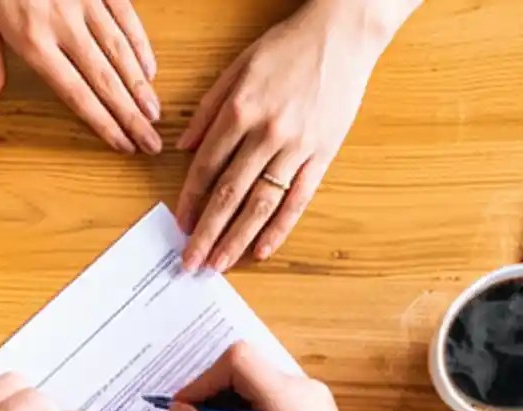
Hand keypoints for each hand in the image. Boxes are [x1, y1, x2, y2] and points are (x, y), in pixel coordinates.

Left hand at [0, 0, 160, 153]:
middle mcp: (63, 24)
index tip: (121, 145)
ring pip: (120, 51)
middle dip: (131, 115)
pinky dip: (140, 43)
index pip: (74, 93)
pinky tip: (150, 69)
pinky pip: (125, 14)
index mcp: (31, 40)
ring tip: (154, 114)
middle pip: (104, 79)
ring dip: (140, 86)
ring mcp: (83, 0)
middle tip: (152, 143)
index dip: (101, 122)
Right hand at [167, 342, 383, 410]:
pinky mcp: (310, 407)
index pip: (237, 361)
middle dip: (213, 400)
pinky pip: (265, 395)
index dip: (203, 382)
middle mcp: (305, 389)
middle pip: (242, 370)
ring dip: (228, 410)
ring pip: (251, 382)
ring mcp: (310, 396)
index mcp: (291, 403)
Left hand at [175, 0, 418, 270]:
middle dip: (207, 232)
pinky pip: (298, 199)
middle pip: (229, 194)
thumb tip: (183, 146)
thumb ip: (208, 109)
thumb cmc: (288, 47)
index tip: (179, 224)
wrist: (343, 34)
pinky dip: (279, 228)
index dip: (190, 199)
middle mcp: (266, 133)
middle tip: (191, 262)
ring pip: (261, 203)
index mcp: (240, 110)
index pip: (206, 166)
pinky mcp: (323, 154)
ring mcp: (297, 147)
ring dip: (237, 239)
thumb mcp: (237, 68)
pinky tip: (262, 249)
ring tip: (219, 263)